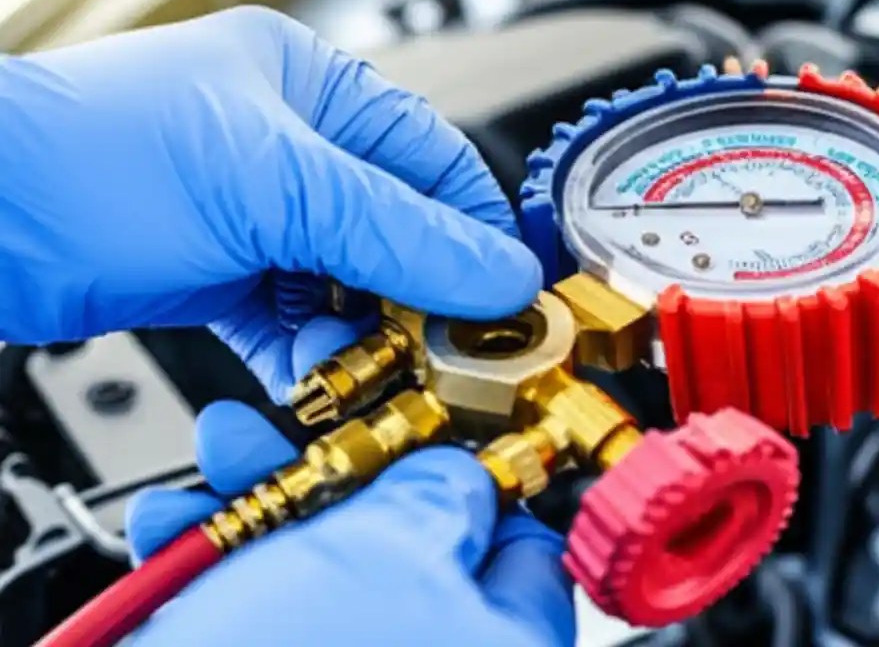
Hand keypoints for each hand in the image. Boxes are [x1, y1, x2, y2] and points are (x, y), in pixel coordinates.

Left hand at [0, 6, 539, 399]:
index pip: (434, 161)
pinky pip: (292, 324)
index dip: (474, 232)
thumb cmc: (87, 156)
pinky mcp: (220, 272)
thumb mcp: (272, 186)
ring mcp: (253, 212)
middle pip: (396, 231)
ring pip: (348, 287)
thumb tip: (498, 274)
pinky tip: (311, 380)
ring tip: (365, 370)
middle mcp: (290, 146)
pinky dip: (307, 358)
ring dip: (361, 337)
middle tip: (438, 349)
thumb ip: (398, 234)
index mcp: (313, 86)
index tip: (504, 297)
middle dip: (417, 297)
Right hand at [124, 330, 573, 646]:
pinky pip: (270, 615)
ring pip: (328, 579)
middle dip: (346, 479)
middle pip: (414, 554)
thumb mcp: (384, 554)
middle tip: (304, 438)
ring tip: (222, 462)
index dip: (475, 480)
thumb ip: (437, 501)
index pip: (524, 550)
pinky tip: (180, 529)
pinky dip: (224, 564)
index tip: (428, 437)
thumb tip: (454, 477)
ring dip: (268, 507)